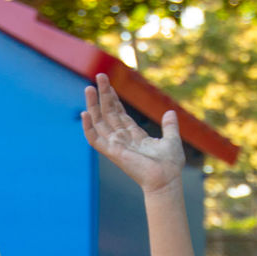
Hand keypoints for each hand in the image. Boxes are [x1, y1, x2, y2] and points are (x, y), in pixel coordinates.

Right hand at [83, 73, 184, 194]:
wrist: (166, 180)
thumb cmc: (170, 165)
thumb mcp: (171, 140)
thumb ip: (170, 127)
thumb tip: (170, 112)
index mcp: (134, 136)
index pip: (119, 114)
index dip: (113, 99)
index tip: (108, 84)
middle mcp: (123, 139)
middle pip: (108, 113)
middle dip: (103, 95)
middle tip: (99, 75)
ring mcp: (116, 145)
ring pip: (99, 122)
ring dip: (93, 105)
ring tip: (89, 88)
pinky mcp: (112, 152)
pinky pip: (95, 139)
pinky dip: (88, 127)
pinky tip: (85, 113)